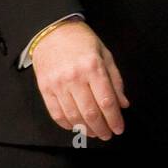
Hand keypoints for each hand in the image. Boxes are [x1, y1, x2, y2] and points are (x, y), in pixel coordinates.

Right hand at [30, 19, 129, 140]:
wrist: (52, 32)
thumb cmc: (83, 42)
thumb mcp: (105, 54)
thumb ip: (115, 80)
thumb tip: (123, 104)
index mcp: (93, 67)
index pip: (106, 100)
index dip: (114, 118)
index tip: (119, 128)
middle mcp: (75, 78)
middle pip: (90, 112)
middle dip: (101, 128)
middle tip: (108, 135)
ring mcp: (58, 85)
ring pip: (73, 116)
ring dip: (85, 129)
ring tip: (94, 133)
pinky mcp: (44, 89)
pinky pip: (56, 113)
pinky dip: (67, 124)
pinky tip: (76, 127)